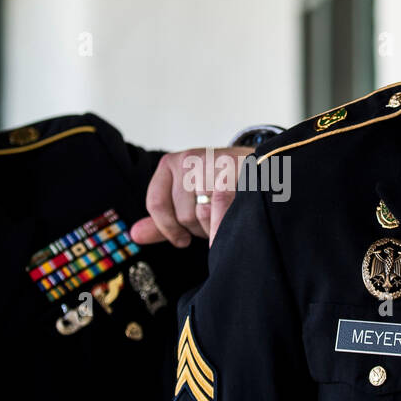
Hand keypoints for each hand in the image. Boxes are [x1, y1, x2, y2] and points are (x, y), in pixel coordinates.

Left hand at [130, 146, 252, 247]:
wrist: (266, 168)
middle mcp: (189, 159)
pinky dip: (222, 226)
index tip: (181, 241)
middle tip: (217, 219)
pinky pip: (220, 208)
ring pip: (203, 214)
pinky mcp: (233, 170)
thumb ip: (163, 221)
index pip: (156, 203)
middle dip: (200, 227)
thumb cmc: (224, 189)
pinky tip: (229, 230)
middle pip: (183, 214)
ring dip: (217, 226)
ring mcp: (211, 162)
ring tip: (231, 214)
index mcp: (172, 163)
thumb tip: (134, 235)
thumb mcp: (189, 203)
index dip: (167, 228)